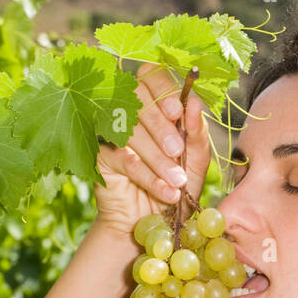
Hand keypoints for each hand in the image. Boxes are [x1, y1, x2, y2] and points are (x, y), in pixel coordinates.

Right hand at [94, 61, 211, 237]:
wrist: (155, 222)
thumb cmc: (176, 184)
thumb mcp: (196, 161)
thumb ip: (197, 133)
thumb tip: (195, 102)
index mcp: (154, 102)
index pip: (151, 75)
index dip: (163, 89)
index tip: (177, 112)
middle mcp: (128, 109)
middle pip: (137, 97)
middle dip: (160, 125)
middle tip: (176, 150)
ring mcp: (110, 130)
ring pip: (131, 130)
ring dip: (158, 158)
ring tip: (178, 182)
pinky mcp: (100, 156)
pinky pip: (125, 159)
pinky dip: (149, 177)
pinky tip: (167, 192)